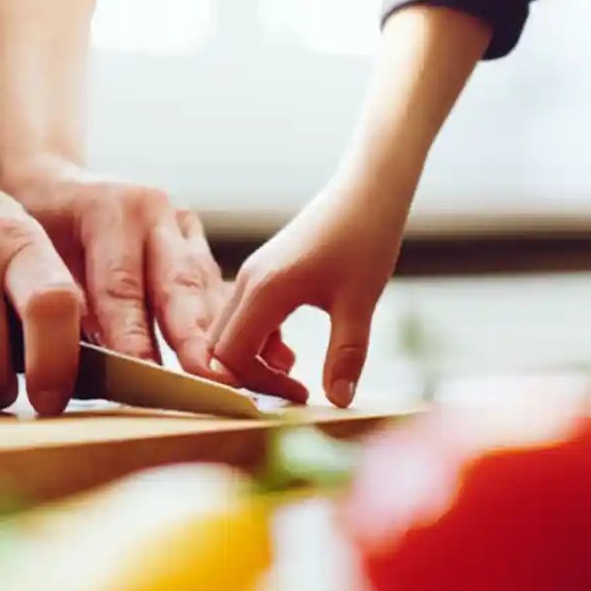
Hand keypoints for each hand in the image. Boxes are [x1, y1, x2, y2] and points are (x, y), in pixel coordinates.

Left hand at [0, 158, 297, 393]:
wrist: (52, 183)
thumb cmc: (34, 227)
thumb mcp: (32, 258)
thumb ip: (63, 306)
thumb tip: (78, 369)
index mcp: (111, 210)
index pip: (123, 287)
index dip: (135, 339)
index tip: (149, 381)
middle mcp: (156, 213)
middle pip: (180, 287)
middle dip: (197, 342)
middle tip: (212, 385)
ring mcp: (183, 226)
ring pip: (206, 289)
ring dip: (224, 338)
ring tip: (248, 381)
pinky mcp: (198, 244)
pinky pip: (219, 288)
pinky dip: (239, 325)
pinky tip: (270, 359)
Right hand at [209, 176, 407, 407]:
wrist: (369, 190)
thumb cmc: (366, 238)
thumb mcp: (360, 303)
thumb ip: (346, 355)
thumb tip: (337, 401)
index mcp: (264, 291)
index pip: (231, 356)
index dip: (255, 386)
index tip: (298, 396)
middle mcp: (248, 282)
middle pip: (221, 346)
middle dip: (250, 378)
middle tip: (294, 394)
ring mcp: (252, 276)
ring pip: (229, 332)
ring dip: (253, 360)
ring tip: (296, 376)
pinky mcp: (263, 273)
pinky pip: (244, 318)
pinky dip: (259, 342)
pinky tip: (290, 352)